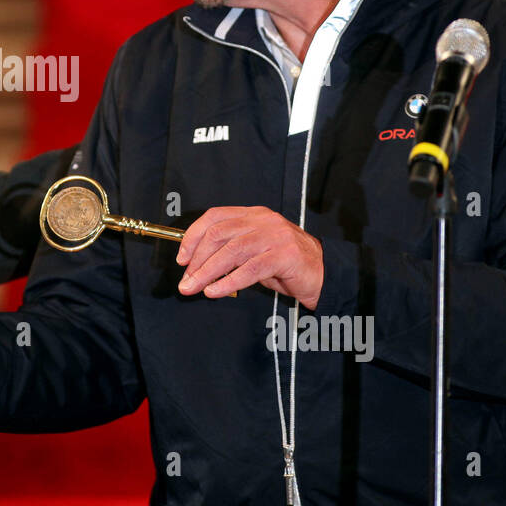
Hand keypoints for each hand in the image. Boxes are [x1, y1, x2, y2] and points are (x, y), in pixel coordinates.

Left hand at [175, 207, 322, 307]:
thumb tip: (196, 266)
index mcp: (253, 215)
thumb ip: (230, 252)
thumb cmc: (285, 265)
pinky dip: (228, 281)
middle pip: (219, 234)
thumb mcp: (254, 252)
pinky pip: (250, 269)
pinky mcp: (284, 255)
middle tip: (186, 281)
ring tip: (194, 288)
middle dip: (197, 259)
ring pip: (232, 251)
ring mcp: (275, 236)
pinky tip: (215, 291)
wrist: (324, 274)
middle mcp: (263, 221)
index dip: (193, 236)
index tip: (182, 258)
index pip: (215, 217)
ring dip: (207, 272)